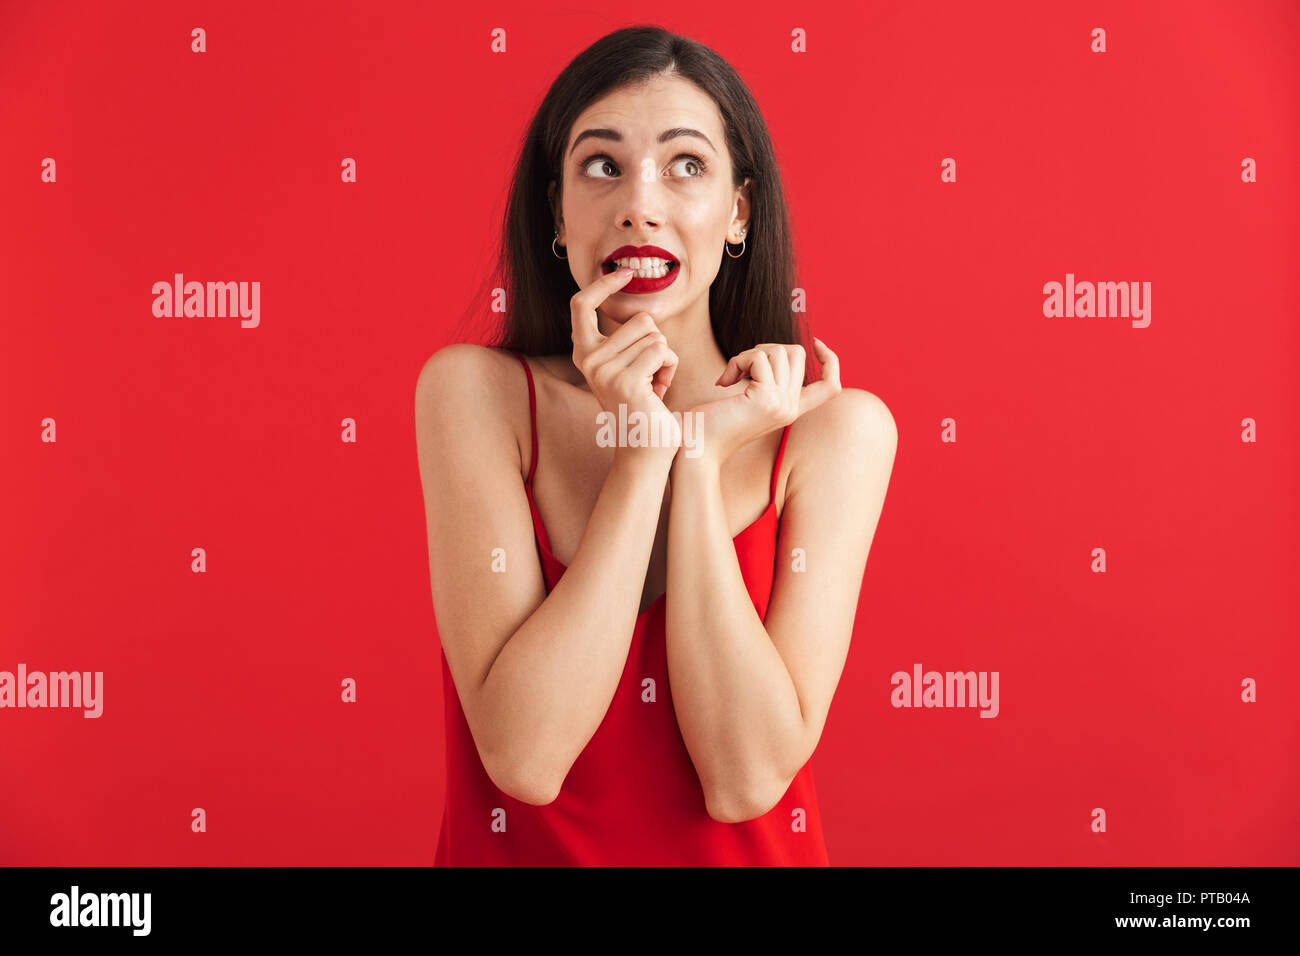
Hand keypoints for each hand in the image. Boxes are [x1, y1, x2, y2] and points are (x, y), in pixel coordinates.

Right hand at [570, 267, 681, 454]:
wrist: (645, 450)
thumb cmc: (643, 407)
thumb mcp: (626, 367)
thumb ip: (625, 340)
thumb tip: (643, 311)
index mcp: (584, 353)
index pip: (582, 305)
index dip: (603, 285)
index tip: (625, 273)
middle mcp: (588, 359)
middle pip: (639, 319)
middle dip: (656, 341)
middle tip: (650, 375)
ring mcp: (604, 370)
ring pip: (654, 335)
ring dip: (665, 358)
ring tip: (654, 385)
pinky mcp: (626, 381)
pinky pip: (663, 351)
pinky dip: (671, 368)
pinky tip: (660, 392)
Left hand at [684, 338, 840, 464]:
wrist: (696, 450)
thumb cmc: (712, 424)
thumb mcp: (749, 401)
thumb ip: (768, 382)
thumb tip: (773, 350)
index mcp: (790, 410)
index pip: (831, 386)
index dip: (830, 360)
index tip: (815, 342)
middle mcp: (790, 408)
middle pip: (797, 354)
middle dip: (766, 349)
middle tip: (742, 366)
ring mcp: (781, 404)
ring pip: (778, 351)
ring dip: (748, 354)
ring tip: (730, 375)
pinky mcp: (765, 399)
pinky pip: (758, 358)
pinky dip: (738, 360)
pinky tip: (723, 381)